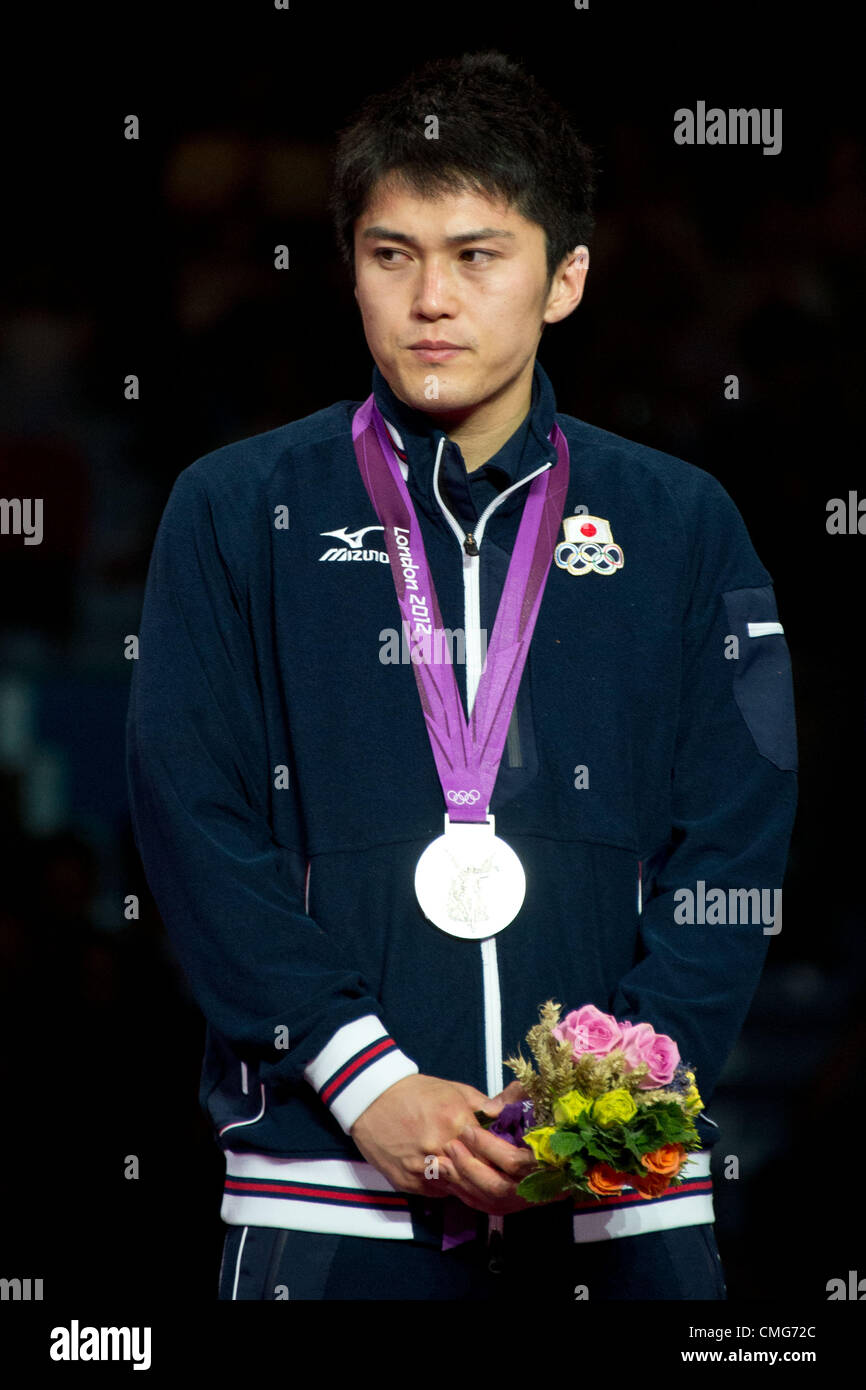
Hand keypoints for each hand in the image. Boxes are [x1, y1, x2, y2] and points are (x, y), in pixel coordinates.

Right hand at [349, 1073, 491, 1198]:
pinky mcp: (407, 1182)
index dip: (501, 1156)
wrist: (371, 1098)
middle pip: (477, 1174)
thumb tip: (508, 1114)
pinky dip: (446, 1186)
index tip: (505, 1157)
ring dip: (467, 1183)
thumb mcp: (453, 1089)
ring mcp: (422, 1168)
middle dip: (487, 1174)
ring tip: (473, 1176)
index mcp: (455, 1121)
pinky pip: (437, 1193)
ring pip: (458, 1188)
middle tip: (495, 1173)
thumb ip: (483, 1104)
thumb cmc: (415, 1091)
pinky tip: (447, 1174)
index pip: (492, 1151)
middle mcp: (440, 1147)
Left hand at [437, 1079, 566, 1215]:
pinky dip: (464, 1192)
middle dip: (470, 1167)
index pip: (515, 1162)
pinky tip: (447, 1176)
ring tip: (439, 1161)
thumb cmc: (547, 1117)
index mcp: (550, 1160)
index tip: (468, 1130)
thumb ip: (516, 1099)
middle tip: (450, 1145)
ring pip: (491, 1200)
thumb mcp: (535, 1101)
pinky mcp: (512, 1206)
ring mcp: (526, 1200)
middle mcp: (541, 1187)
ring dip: (463, 1182)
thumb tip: (493, 1106)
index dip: (489, 1148)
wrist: (563, 1147)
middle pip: (500, 1187)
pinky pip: (486, 1206)